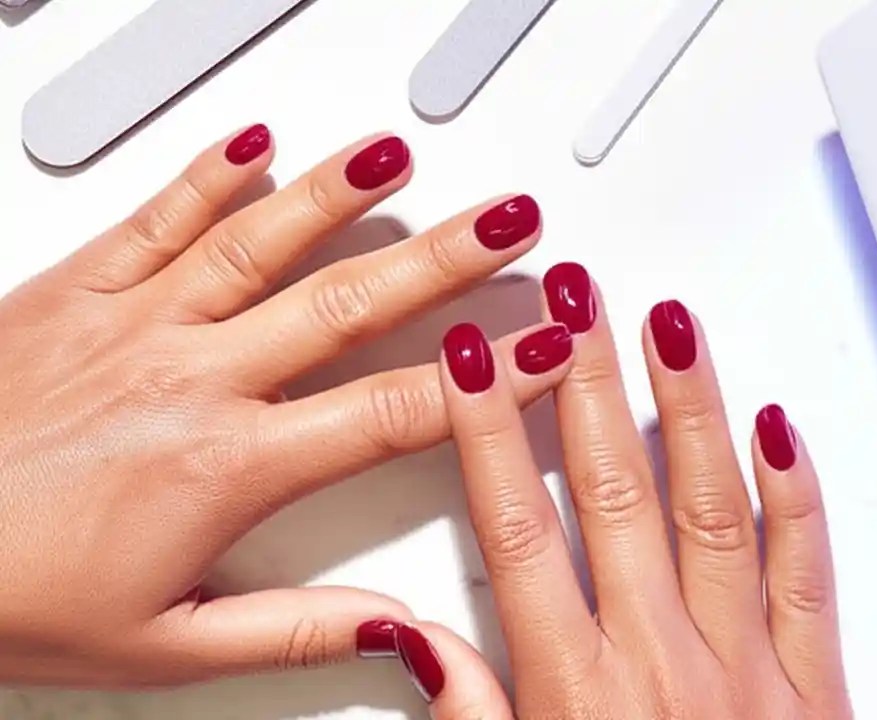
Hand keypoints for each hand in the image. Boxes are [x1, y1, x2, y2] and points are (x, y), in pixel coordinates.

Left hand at [0, 126, 569, 686]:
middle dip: (449, 257)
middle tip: (512, 220)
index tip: (544, 349)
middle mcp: (190, 378)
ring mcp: (131, 324)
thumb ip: (302, 631)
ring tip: (398, 159)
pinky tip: (254, 145)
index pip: (394, 414)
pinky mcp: (72, 292)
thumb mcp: (171, 647)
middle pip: (349, 304)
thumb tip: (401, 631)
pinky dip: (207, 175)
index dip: (489, 380)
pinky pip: (154, 217)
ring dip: (339, 195)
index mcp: (227, 467)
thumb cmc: (12, 597)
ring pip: (260, 241)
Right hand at [387, 263, 852, 718]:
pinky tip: (777, 426)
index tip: (473, 365)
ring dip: (685, 405)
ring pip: (710, 503)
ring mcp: (745, 659)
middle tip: (571, 300)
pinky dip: (796, 490)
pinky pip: (806, 565)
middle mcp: (661, 660)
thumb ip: (474, 715)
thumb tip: (417, 643)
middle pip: (612, 491)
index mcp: (579, 691)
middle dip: (584, 383)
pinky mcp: (815, 674)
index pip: (517, 532)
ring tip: (668, 326)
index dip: (488, 437)